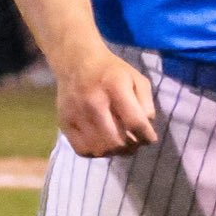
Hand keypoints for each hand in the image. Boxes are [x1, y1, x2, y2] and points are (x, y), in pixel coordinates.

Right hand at [52, 43, 157, 157]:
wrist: (77, 63)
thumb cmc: (112, 71)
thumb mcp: (137, 78)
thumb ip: (146, 103)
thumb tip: (146, 128)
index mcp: (115, 87)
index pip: (134, 122)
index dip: (146, 136)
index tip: (150, 138)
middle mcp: (94, 102)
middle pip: (117, 141)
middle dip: (132, 147)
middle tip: (136, 143)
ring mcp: (76, 115)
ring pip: (100, 149)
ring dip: (115, 152)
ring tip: (122, 145)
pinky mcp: (64, 123)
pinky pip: (83, 150)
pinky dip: (97, 152)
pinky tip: (104, 144)